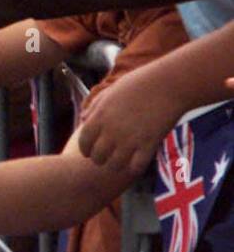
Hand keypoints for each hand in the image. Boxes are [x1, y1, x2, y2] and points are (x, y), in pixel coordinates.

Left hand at [77, 64, 185, 178]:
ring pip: (115, 165)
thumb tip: (83, 118)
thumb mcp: (109, 92)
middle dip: (100, 159)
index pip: (84, 142)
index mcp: (100, 116)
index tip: (90, 151)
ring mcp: (130, 139)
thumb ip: (94, 107)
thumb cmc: (138, 84)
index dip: (86, 150)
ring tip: (120, 161)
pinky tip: (137, 162)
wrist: (168, 85)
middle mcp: (112, 130)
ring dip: (116, 165)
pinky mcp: (149, 145)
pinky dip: (134, 167)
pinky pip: (136, 166)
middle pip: (97, 157)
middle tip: (106, 157)